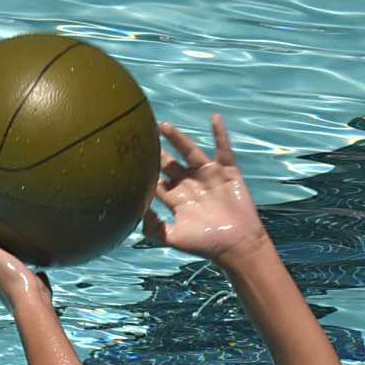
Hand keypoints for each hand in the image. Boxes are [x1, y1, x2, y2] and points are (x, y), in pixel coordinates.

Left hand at [142, 114, 267, 262]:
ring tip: (163, 125)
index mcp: (178, 200)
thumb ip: (154, 228)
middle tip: (140, 134)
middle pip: (169, 164)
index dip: (143, 171)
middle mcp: (191, 185)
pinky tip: (214, 118)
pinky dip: (220, 133)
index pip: (156, 182)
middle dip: (156, 152)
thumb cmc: (206, 244)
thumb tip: (137, 212)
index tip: (127, 158)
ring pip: (190, 152)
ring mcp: (209, 177)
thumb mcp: (175, 238)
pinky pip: (223, 149)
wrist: (237, 246)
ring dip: (178, 138)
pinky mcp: (227, 172)